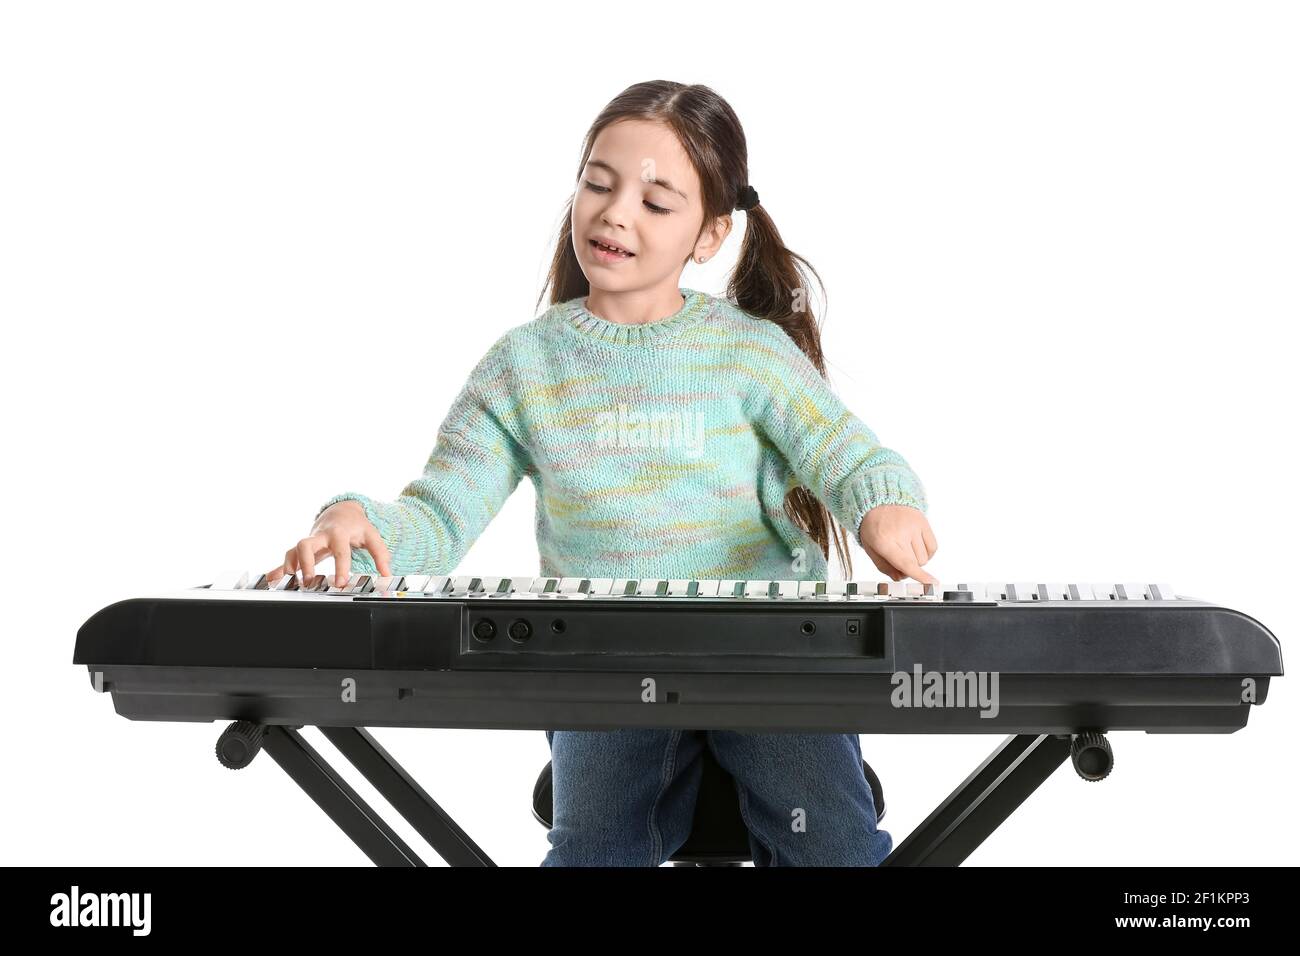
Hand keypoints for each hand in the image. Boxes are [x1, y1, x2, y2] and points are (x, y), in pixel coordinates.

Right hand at [266, 500, 393, 588]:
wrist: (341, 512)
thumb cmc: (357, 526)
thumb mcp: (372, 537)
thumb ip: (381, 556)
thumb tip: (388, 576)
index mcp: (339, 533)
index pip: (339, 550)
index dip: (340, 567)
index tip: (340, 583)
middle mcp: (320, 536)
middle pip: (305, 544)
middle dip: (305, 563)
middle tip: (310, 582)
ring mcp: (309, 541)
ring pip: (292, 550)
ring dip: (290, 567)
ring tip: (294, 585)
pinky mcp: (302, 548)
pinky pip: (287, 558)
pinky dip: (278, 569)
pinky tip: (271, 581)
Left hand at [858, 504, 937, 583]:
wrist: (878, 500)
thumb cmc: (873, 526)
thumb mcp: (870, 548)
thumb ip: (884, 566)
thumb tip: (900, 577)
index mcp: (883, 541)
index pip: (905, 562)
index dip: (918, 575)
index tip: (930, 583)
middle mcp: (900, 533)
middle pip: (916, 564)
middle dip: (909, 567)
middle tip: (899, 558)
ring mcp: (914, 526)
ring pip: (925, 557)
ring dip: (918, 559)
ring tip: (906, 548)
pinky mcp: (923, 522)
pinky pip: (933, 547)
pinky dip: (927, 552)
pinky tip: (916, 545)